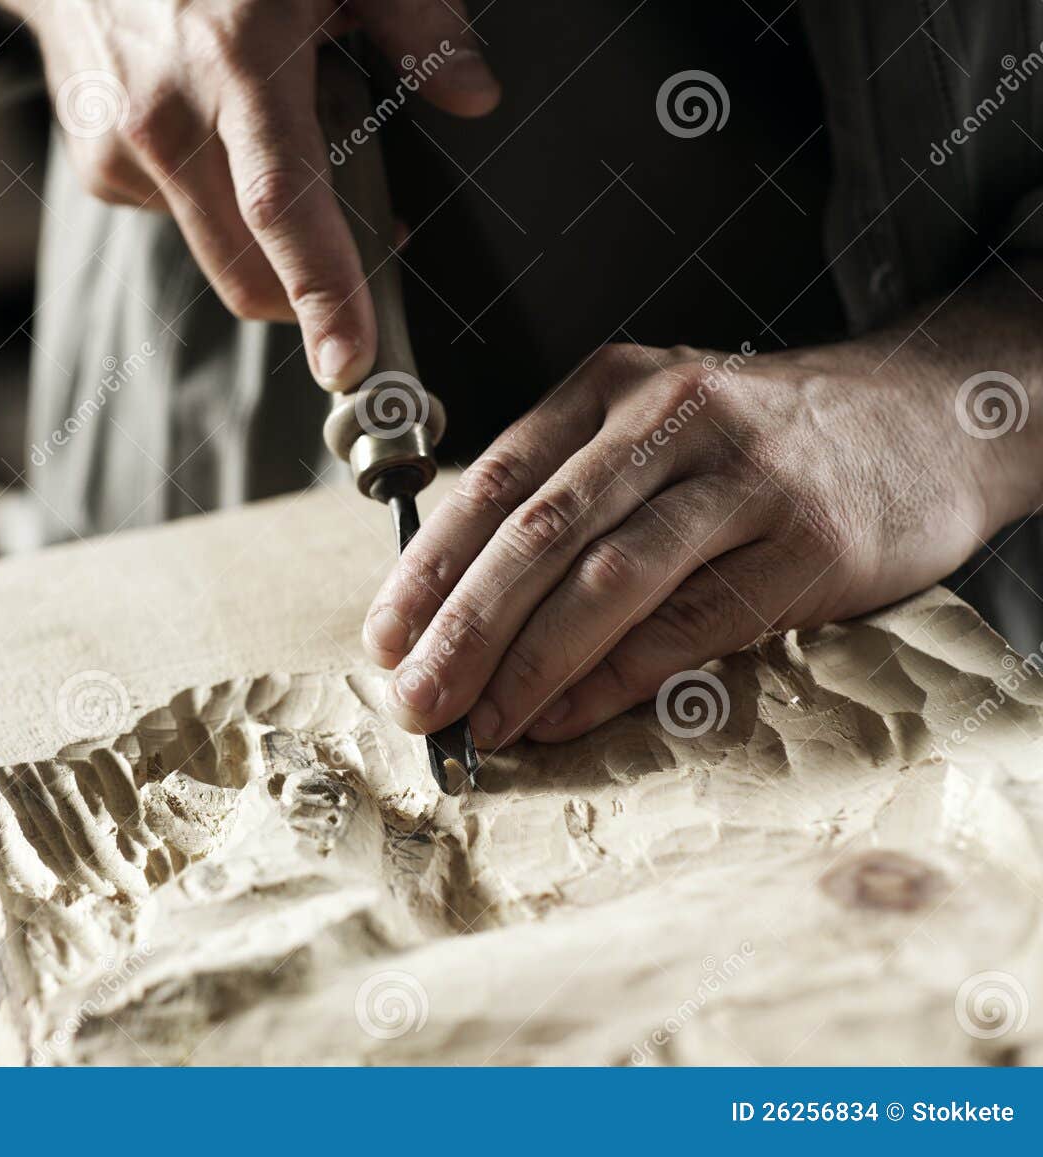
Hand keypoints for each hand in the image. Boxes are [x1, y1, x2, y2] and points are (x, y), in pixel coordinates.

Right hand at [0, 0, 498, 387]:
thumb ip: (415, 20)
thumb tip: (474, 96)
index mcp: (236, 62)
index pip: (283, 203)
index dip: (321, 292)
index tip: (350, 361)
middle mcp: (168, 117)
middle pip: (246, 269)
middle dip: (309, 297)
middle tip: (368, 258)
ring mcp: (123, 150)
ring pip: (218, 251)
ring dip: (262, 233)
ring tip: (272, 134)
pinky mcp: (98, 171)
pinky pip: (180, 219)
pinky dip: (214, 195)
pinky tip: (210, 124)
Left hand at [361, 338, 1034, 746]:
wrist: (927, 416)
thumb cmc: (758, 442)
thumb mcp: (653, 428)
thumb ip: (567, 498)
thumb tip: (463, 612)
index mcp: (611, 387)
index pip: (495, 481)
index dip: (429, 566)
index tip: (383, 636)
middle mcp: (670, 418)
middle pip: (539, 532)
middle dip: (462, 627)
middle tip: (414, 699)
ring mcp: (743, 478)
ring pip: (611, 577)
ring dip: (531, 663)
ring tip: (480, 723)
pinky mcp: (808, 544)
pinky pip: (693, 622)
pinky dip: (619, 676)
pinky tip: (566, 716)